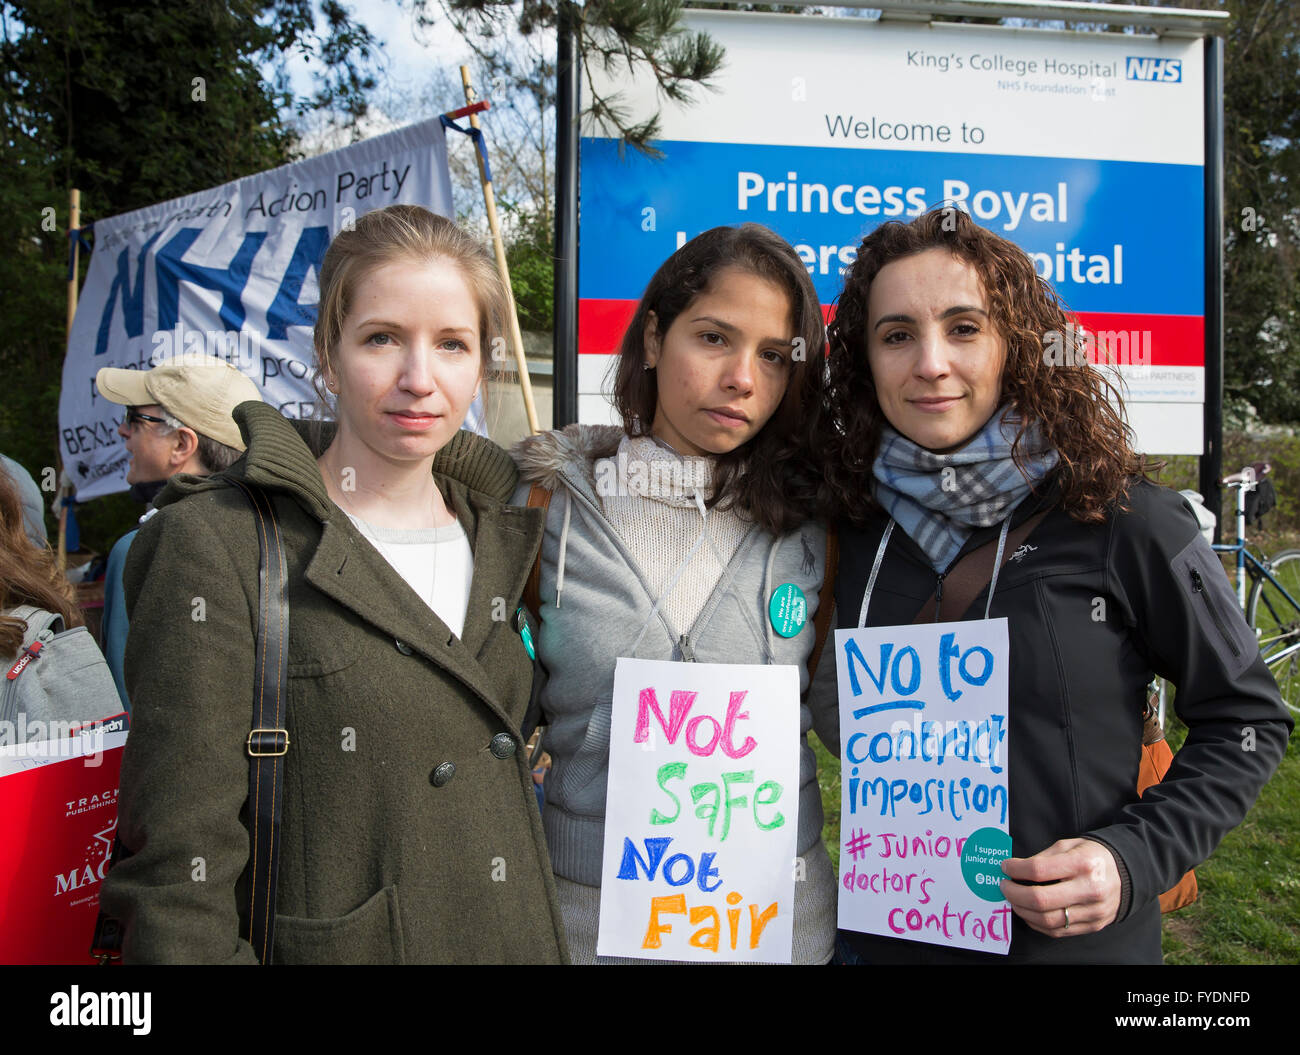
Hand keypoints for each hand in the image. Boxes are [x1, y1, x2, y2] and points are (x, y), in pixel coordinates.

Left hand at [999, 838, 1120, 937]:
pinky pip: (1058, 931)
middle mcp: (1090, 890)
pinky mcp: (1093, 926)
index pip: (1039, 870)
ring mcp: (1093, 911)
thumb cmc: (1091, 856)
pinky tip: (1029, 912)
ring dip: (1023, 911)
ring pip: (1047, 920)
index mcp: (1083, 864)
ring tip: (1014, 899)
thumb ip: (1043, 857)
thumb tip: (1015, 869)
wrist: (1126, 874)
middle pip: (1041, 900)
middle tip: (1004, 886)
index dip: (1016, 869)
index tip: (1005, 867)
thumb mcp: (1069, 845)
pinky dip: (1037, 923)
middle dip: (1014, 894)